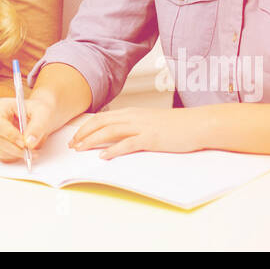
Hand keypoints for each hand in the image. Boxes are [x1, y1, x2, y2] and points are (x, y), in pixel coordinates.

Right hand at [0, 92, 62, 162]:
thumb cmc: (39, 111)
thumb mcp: (43, 114)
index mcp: (0, 106)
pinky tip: (24, 150)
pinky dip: (14, 157)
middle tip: (32, 150)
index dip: (9, 135)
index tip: (24, 143)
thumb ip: (37, 127)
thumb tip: (29, 141)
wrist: (40, 117)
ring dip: (17, 154)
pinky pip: (2, 156)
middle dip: (16, 148)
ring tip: (32, 149)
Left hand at [69, 106, 207, 158]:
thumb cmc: (176, 125)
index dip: (87, 126)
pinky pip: (127, 144)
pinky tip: (103, 156)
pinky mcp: (150, 138)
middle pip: (101, 122)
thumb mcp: (150, 121)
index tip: (76, 136)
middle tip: (72, 144)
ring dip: (92, 140)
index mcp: (132, 112)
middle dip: (83, 133)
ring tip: (80, 149)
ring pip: (109, 131)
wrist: (197, 124)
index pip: (102, 117)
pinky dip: (113, 150)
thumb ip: (135, 126)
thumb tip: (121, 135)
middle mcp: (134, 117)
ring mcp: (141, 127)